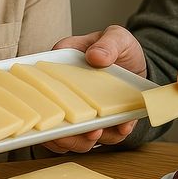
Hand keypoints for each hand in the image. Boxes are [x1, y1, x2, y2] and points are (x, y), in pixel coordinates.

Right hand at [42, 26, 146, 152]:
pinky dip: (112, 135)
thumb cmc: (117, 48)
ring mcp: (82, 113)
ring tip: (97, 132)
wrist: (138, 65)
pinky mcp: (101, 124)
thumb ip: (108, 44)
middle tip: (75, 129)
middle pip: (53, 122)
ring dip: (83, 140)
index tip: (49, 113)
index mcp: (61, 69)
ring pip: (73, 137)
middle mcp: (66, 95)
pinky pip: (102, 137)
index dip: (39, 104)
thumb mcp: (116, 37)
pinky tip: (122, 128)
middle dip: (62, 134)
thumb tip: (95, 56)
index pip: (40, 88)